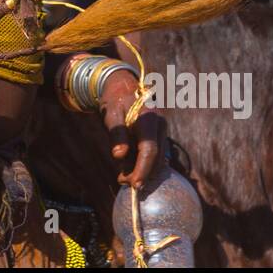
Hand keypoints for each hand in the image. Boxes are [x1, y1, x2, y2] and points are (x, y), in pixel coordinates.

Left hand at [99, 68, 165, 189]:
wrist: (123, 87)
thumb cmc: (115, 100)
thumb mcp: (111, 114)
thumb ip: (117, 134)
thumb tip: (120, 156)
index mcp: (149, 119)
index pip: (149, 150)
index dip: (143, 169)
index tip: (134, 185)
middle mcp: (160, 126)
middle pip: (156, 158)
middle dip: (141, 174)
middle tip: (121, 181)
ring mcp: (162, 131)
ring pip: (157, 159)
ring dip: (142, 170)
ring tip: (121, 175)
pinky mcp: (159, 136)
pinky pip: (154, 154)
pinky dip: (143, 164)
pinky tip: (128, 167)